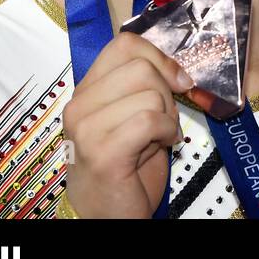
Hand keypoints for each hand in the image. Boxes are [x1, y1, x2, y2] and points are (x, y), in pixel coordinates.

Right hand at [60, 32, 190, 217]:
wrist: (108, 213)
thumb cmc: (127, 165)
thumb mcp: (134, 114)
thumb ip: (146, 86)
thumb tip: (180, 68)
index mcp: (87, 90)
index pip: (124, 44)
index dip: (159, 57)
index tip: (176, 80)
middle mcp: (79, 105)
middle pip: (142, 66)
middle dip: (167, 92)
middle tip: (161, 120)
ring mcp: (86, 128)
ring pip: (151, 93)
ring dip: (167, 117)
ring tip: (156, 138)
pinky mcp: (103, 152)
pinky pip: (150, 120)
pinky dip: (167, 132)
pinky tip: (163, 146)